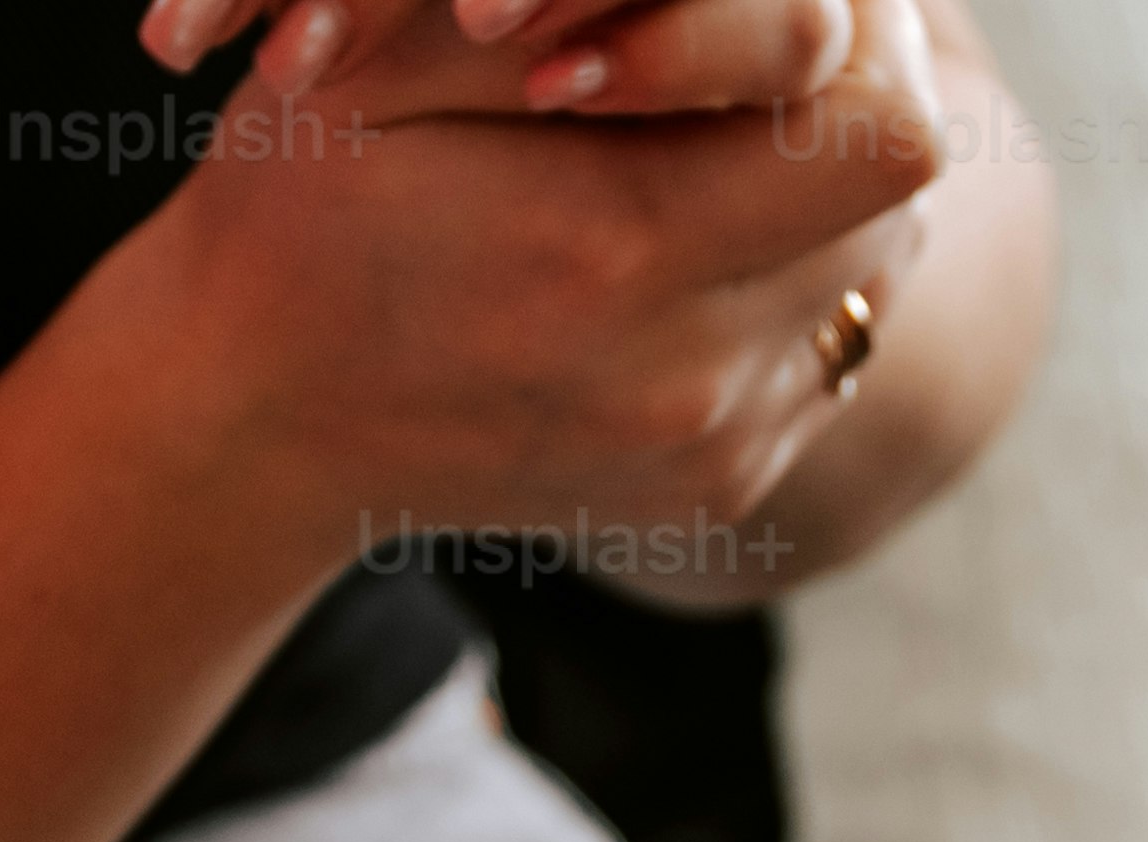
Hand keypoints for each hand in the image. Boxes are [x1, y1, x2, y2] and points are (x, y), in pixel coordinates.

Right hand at [104, 22, 946, 570]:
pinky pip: (815, 350)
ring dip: (815, 187)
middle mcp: (693, 379)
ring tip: (707, 138)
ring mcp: (715, 451)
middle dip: (838, 101)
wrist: (249, 421)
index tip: (737, 15)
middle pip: (897, 199)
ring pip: (872, 275)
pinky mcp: (716, 488)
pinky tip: (677, 236)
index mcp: (616, 254)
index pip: (882, 131)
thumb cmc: (302, 201)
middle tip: (745, 51)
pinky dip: (776, 274)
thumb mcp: (403, 53)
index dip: (839, 39)